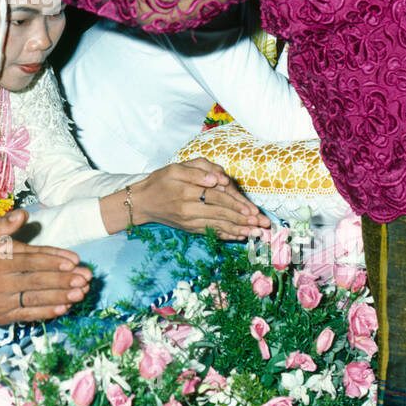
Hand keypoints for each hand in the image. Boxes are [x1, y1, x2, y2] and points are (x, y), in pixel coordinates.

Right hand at [0, 210, 91, 323]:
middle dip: (64, 279)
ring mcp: (1, 303)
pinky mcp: (1, 317)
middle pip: (38, 281)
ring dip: (61, 296)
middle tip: (86, 277)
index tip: (74, 261)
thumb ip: (1, 227)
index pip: (31, 261)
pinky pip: (28, 314)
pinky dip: (46, 312)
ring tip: (82, 293)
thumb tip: (23, 214)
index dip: (54, 261)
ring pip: (36, 299)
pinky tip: (63, 308)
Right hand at [129, 158, 269, 239]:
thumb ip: (198, 170)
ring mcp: (189, 222)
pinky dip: (227, 235)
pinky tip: (240, 236)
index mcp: (186, 191)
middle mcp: (188, 209)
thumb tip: (219, 179)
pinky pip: (211, 232)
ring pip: (218, 225)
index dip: (235, 203)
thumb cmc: (161, 181)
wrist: (142, 202)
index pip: (216, 196)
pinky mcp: (190, 229)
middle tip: (263, 224)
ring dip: (239, 230)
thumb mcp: (175, 168)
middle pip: (221, 213)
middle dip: (244, 219)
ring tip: (257, 233)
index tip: (252, 210)